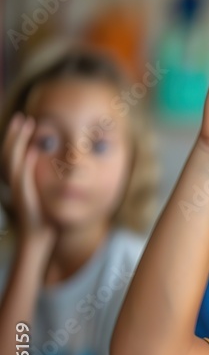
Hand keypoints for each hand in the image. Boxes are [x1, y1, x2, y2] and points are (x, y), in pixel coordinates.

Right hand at [1, 112, 55, 243]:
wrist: (37, 237)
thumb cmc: (42, 218)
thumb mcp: (43, 194)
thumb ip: (43, 180)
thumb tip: (53, 169)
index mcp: (18, 179)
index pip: (14, 153)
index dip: (18, 138)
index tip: (27, 123)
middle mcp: (14, 181)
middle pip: (9, 151)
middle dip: (15, 133)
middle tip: (23, 116)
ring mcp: (16, 187)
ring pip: (13, 158)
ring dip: (18, 140)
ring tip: (26, 124)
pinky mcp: (23, 195)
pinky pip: (22, 175)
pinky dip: (25, 161)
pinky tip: (31, 148)